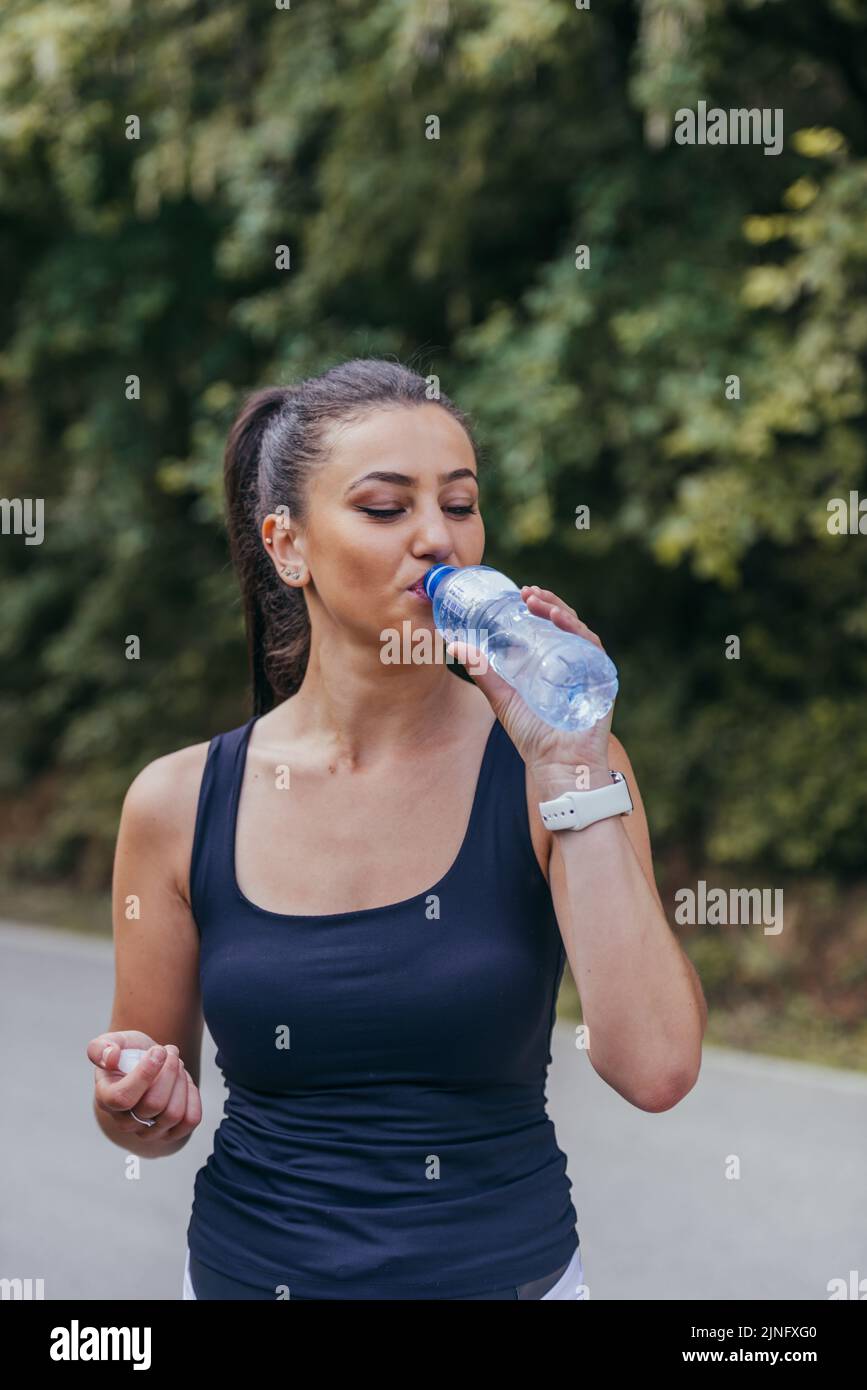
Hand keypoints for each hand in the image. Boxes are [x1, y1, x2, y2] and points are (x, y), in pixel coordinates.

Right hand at [87, 1029, 201, 1140]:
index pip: (123, 1098)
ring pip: (173, 1114)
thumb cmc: (128, 1055)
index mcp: (106, 1099)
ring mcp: (148, 1132)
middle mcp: (125, 1121)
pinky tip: (184, 1082)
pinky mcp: (170, 1133)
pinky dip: (193, 1097)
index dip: (145, 1073)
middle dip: (169, 1071)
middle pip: (154, 1104)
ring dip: (181, 1081)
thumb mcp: (111, 1042)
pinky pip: (190, 1121)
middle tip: (170, 1052)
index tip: (158, 1051)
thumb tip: (110, 1058)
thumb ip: (101, 1047)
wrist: (146, 1066)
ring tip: (176, 1064)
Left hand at [445, 584, 614, 795]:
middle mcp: (572, 662)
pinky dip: (575, 629)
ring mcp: (588, 668)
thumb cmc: (534, 736)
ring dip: (558, 610)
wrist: (558, 765)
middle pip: (564, 623)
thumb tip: (456, 644)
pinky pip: (592, 645)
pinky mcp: (601, 677)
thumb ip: (483, 672)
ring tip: (536, 600)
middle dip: (546, 603)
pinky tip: (558, 618)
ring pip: (578, 629)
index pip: (548, 627)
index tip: (519, 594)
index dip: (537, 608)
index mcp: (552, 664)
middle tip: (526, 592)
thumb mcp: (502, 699)